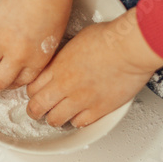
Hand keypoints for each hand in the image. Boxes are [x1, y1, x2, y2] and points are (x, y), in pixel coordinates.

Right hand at [0, 0, 81, 91]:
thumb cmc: (54, 8)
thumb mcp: (52, 39)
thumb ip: (37, 53)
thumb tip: (24, 58)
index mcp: (37, 60)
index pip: (21, 81)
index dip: (13, 81)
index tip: (9, 80)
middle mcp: (18, 55)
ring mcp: (2, 42)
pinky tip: (8, 18)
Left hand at [26, 9, 162, 126]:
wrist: (130, 48)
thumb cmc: (110, 38)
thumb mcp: (75, 41)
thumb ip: (64, 56)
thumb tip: (62, 60)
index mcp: (57, 68)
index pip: (32, 88)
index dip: (32, 93)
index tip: (36, 94)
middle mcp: (64, 86)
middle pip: (36, 107)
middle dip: (35, 110)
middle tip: (38, 111)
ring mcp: (80, 99)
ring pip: (54, 119)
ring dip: (54, 118)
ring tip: (57, 116)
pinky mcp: (98, 109)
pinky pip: (79, 123)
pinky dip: (77, 121)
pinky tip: (80, 115)